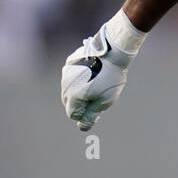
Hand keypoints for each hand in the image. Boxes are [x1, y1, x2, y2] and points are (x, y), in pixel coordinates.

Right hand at [61, 13, 143, 130]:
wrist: (112, 50)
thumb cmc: (110, 77)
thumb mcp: (105, 101)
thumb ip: (91, 115)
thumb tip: (82, 126)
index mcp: (72, 96)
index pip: (73, 114)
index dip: (85, 115)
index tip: (97, 110)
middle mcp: (65, 85)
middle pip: (70, 102)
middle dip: (82, 104)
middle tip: (99, 97)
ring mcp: (66, 72)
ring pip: (70, 88)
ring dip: (80, 91)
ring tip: (97, 83)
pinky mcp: (70, 62)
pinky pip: (72, 76)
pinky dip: (80, 79)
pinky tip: (94, 73)